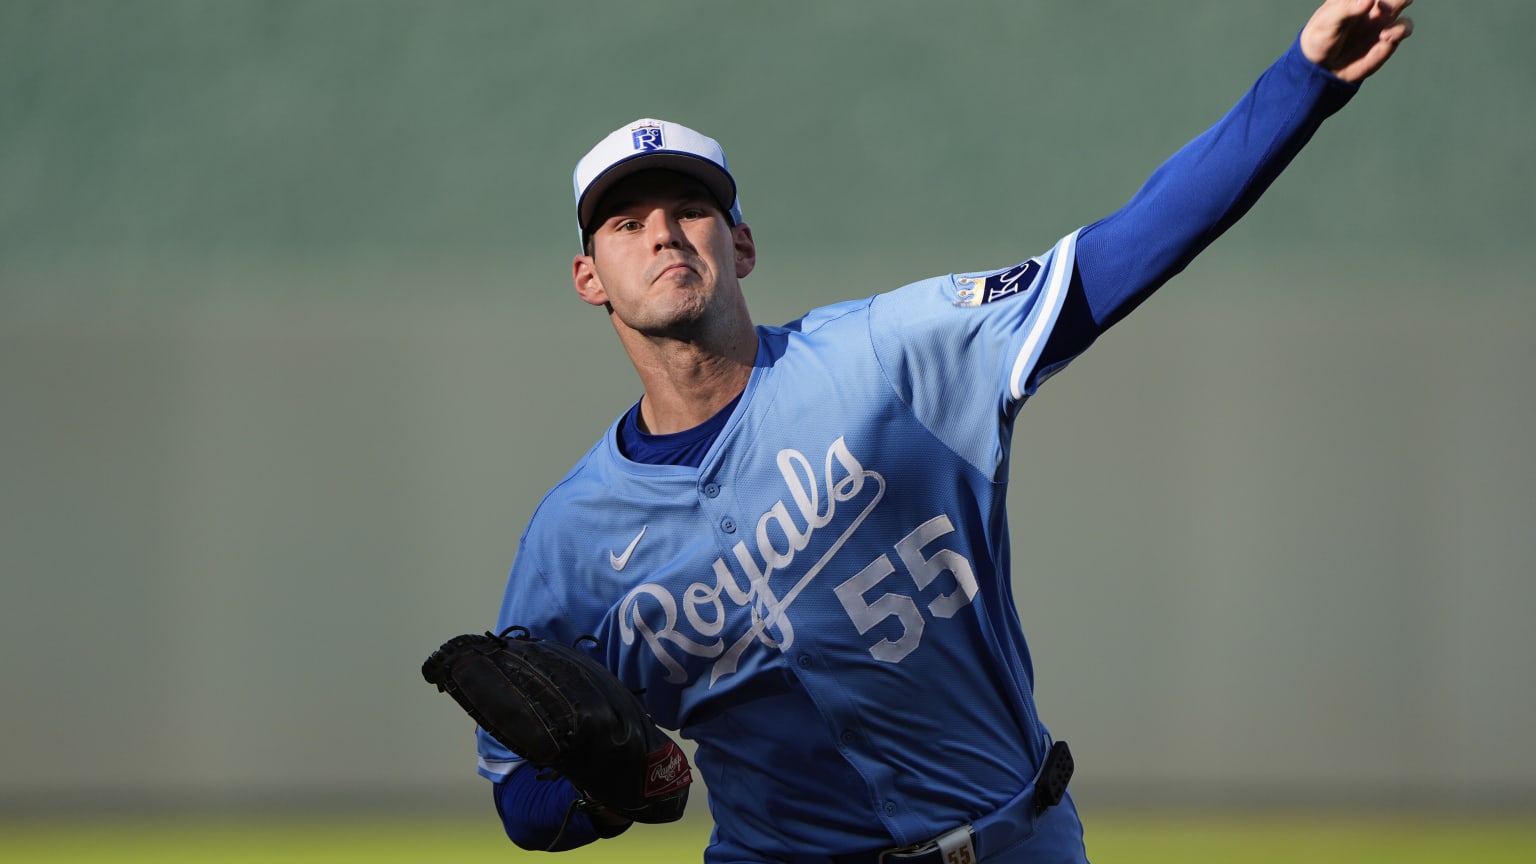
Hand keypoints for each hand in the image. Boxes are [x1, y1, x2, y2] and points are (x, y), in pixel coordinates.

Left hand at [1300, 0, 1414, 82]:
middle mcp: (1373, 2)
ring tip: (1385, 13)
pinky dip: (1400, 29)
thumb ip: (1347, 8)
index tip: (1368, 0)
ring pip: (1404, 1)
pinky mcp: (1389, 37)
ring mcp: (1383, 18)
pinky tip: (1385, 36)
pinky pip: (1404, 27)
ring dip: (1401, 2)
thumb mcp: (1327, 22)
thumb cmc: (1321, 38)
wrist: (1324, 67)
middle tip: (1381, 5)